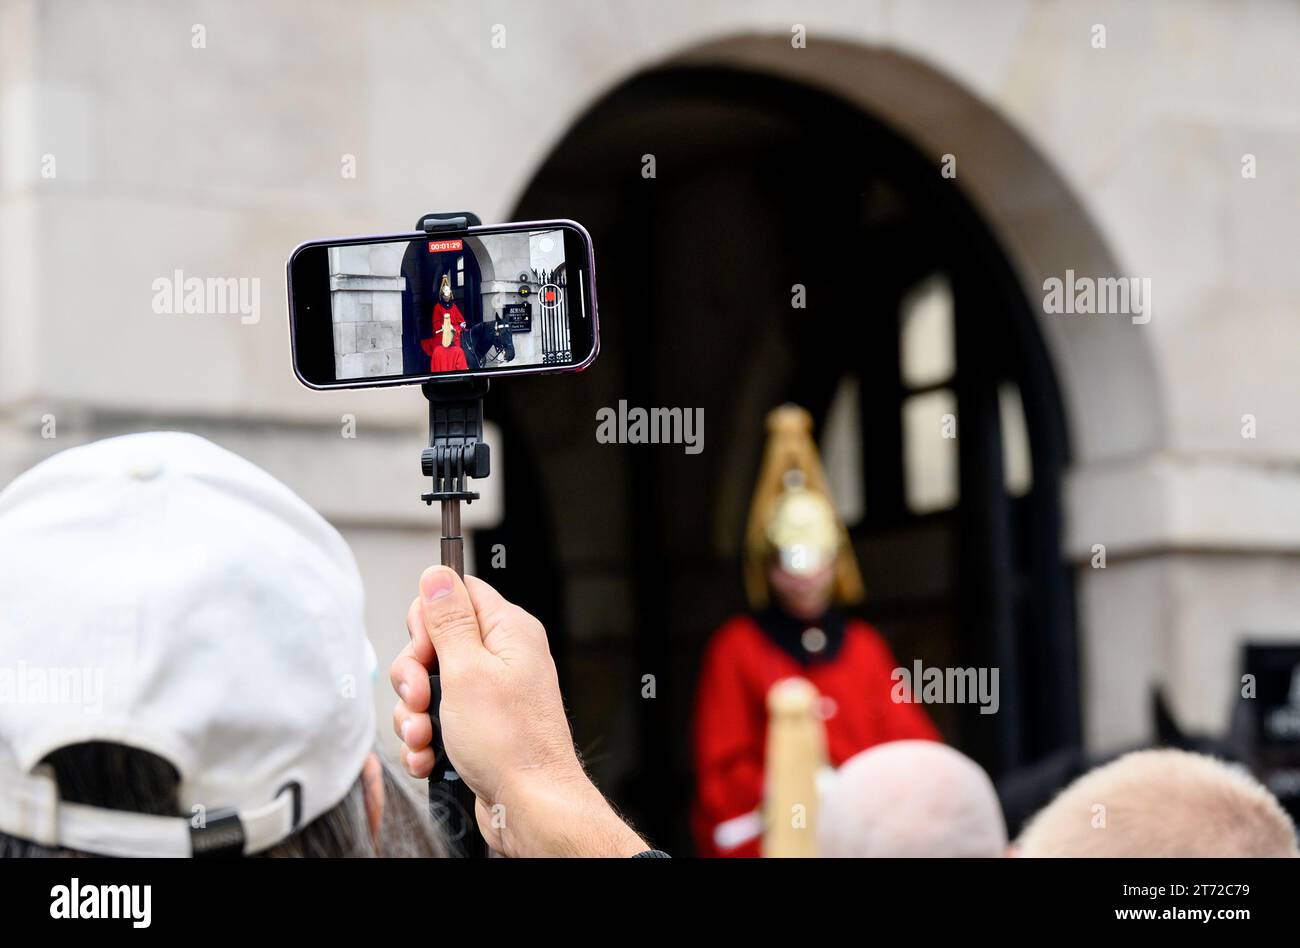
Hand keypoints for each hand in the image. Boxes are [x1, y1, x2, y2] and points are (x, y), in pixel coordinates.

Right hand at [391, 566, 646, 857]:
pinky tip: (430, 757)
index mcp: (508, 631)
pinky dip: (426, 740)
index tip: (424, 649)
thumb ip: (447, 619)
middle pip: (434, 644)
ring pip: (428, 687)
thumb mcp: (467, 670)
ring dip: (416, 716)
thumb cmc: (510, 742)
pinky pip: (436, 721)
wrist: (529, 805)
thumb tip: (437, 573)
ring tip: (427, 737)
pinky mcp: (477, 727)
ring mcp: (490, 695)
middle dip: (414, 677)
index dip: (428, 619)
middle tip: (423, 699)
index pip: (457, 594)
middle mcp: (502, 658)